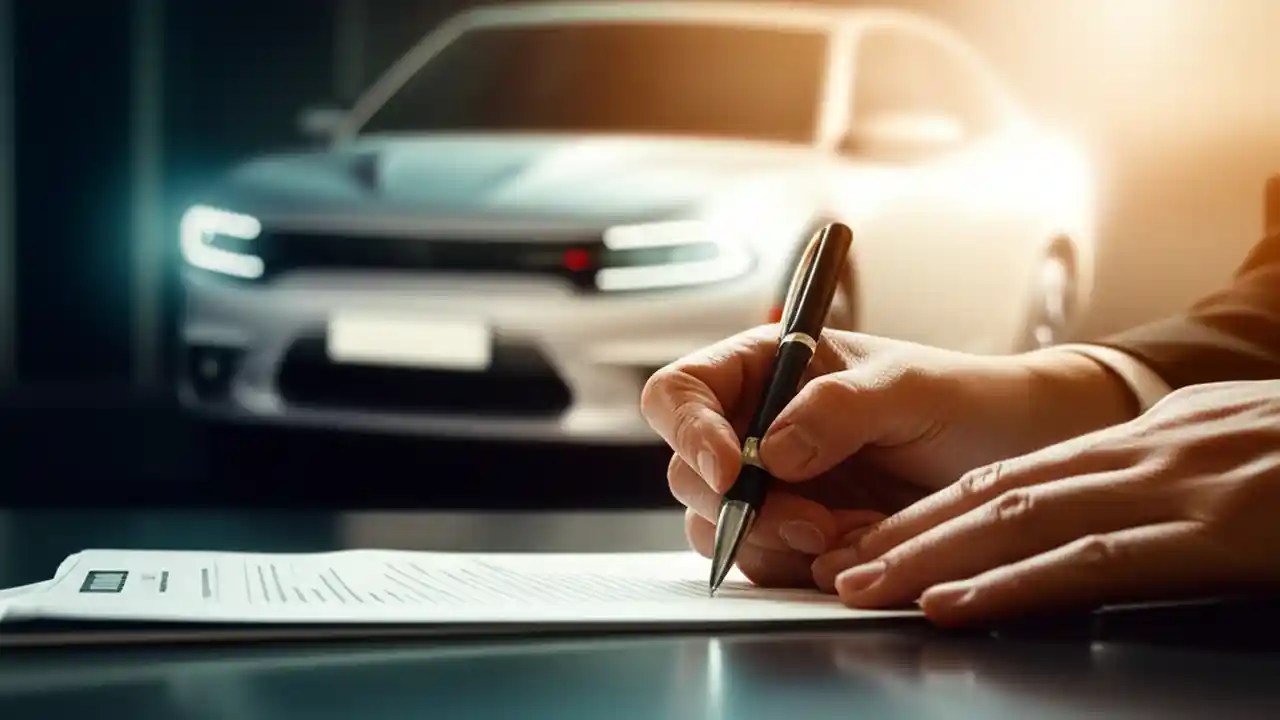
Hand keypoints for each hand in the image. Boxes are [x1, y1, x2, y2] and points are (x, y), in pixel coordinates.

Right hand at [641, 325, 1136, 588]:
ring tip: (856, 533)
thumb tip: (771, 449)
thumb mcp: (908, 388)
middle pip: (688, 472)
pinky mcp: (793, 539)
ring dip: (777, 542)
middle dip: (745, 506)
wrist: (1016, 459)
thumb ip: (837, 407)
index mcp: (766, 370)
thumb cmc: (964, 401)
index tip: (730, 470)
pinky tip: (862, 545)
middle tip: (815, 522)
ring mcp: (772, 488)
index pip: (681, 393)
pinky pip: (764, 565)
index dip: (688, 430)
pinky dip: (805, 568)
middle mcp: (755, 428)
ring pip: (718, 528)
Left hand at [818, 381, 1279, 625]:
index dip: (938, 505)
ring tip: (864, 583)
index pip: (1017, 469)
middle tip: (839, 561)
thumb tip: (1104, 504)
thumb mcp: (1235, 449)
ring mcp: (1174, 487)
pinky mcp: (1212, 531)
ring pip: (1020, 520)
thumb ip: (1165, 474)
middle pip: (997, 490)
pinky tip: (956, 603)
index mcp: (1148, 436)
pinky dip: (1011, 584)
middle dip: (909, 531)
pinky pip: (1089, 560)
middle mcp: (1144, 451)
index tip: (880, 532)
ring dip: (932, 556)